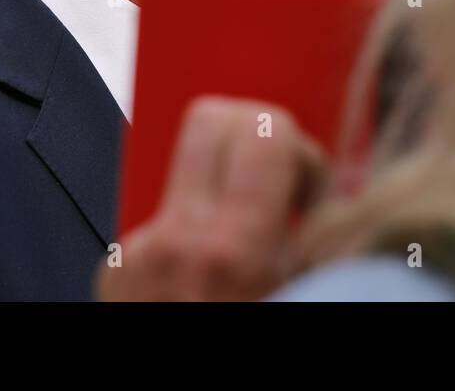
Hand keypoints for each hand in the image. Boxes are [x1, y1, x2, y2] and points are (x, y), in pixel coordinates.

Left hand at [96, 96, 326, 300]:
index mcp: (232, 249)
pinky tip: (209, 279)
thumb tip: (341, 192)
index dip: (298, 146)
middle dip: (254, 135)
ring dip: (224, 187)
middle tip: (279, 185)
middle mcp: (174, 240)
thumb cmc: (257, 338)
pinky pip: (165, 219)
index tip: (310, 189)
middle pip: (212, 118)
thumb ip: (325, 242)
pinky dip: (196, 232)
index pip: (263, 127)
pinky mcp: (113, 269)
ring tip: (247, 243)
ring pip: (186, 169)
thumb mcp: (306, 296)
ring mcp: (135, 252)